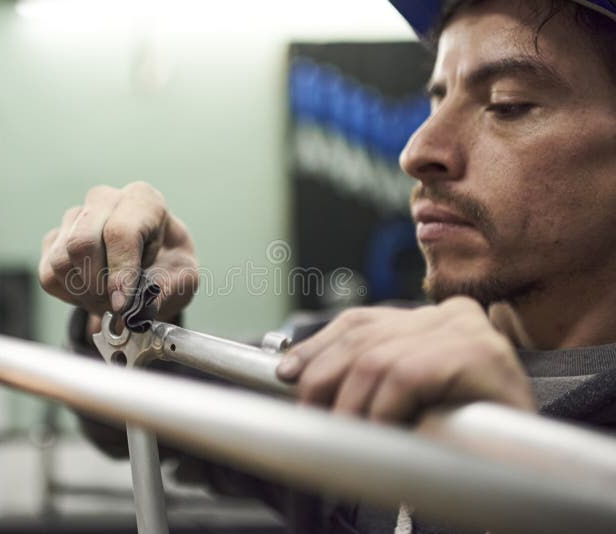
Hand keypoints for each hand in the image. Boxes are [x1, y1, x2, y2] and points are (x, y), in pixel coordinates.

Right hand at [39, 182, 197, 320]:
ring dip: (86, 294)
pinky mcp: (54, 240)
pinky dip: (70, 295)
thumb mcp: (183, 279)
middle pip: (82, 243)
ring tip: (110, 299)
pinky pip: (49, 274)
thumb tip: (135, 308)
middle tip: (117, 306)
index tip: (123, 304)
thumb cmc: (169, 266)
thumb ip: (167, 291)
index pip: (121, 232)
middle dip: (99, 286)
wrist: (152, 269)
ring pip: (62, 261)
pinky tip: (93, 293)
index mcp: (142, 200)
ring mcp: (75, 217)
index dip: (120, 273)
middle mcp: (104, 200)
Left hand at [276, 297, 534, 422]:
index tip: (290, 373)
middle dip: (324, 380)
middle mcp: (449, 314)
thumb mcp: (407, 391)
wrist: (527, 458)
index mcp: (431, 317)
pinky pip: (407, 376)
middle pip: (361, 338)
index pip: (358, 321)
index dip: (317, 348)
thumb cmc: (464, 426)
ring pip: (377, 360)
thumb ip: (370, 370)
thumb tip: (302, 374)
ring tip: (347, 434)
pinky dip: (385, 407)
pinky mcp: (479, 353)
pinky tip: (383, 428)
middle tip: (313, 417)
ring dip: (352, 406)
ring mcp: (466, 329)